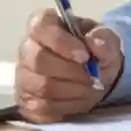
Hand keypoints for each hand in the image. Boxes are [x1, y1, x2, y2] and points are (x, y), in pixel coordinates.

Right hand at [15, 8, 123, 122]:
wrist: (94, 76)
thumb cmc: (95, 52)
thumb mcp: (107, 40)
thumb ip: (104, 38)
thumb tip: (95, 42)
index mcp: (44, 24)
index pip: (41, 28)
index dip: (61, 42)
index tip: (85, 56)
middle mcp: (27, 47)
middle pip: (39, 60)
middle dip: (71, 71)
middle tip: (93, 76)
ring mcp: (23, 75)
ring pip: (41, 86)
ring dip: (72, 90)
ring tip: (90, 87)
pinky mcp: (26, 99)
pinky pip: (42, 106)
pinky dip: (66, 105)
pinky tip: (79, 98)